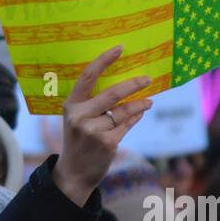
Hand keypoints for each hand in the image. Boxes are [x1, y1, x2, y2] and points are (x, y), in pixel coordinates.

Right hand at [54, 44, 151, 206]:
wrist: (74, 172)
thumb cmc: (78, 139)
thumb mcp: (77, 118)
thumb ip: (92, 102)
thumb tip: (123, 83)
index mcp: (71, 104)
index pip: (88, 76)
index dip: (104, 60)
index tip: (120, 48)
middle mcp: (80, 116)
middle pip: (113, 93)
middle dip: (134, 84)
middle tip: (147, 79)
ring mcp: (93, 130)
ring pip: (124, 111)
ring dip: (141, 104)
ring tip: (149, 101)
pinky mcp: (107, 143)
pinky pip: (127, 125)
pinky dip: (136, 117)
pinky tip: (141, 112)